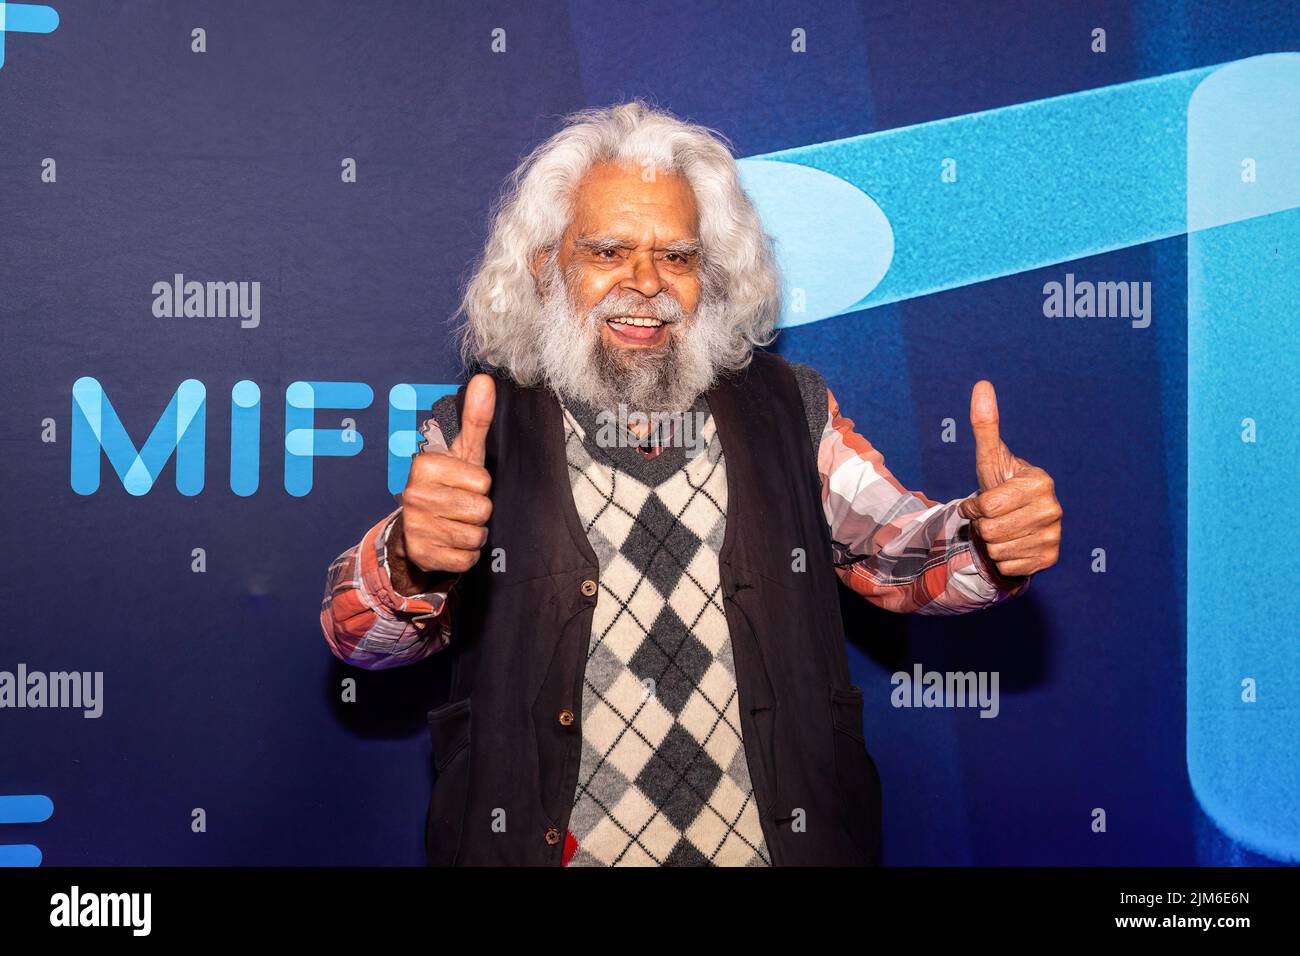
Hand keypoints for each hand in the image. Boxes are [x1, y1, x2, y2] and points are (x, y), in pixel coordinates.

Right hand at [394, 374, 495, 574]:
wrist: (418, 529)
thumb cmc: (448, 485)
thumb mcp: (463, 452)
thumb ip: (475, 418)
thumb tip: (485, 380)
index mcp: (425, 465)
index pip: (482, 481)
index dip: (480, 486)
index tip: (464, 485)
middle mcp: (415, 494)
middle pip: (481, 509)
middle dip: (478, 511)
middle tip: (461, 506)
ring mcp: (416, 526)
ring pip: (475, 535)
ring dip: (473, 533)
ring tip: (456, 523)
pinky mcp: (421, 554)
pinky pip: (465, 558)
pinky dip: (464, 554)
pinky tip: (450, 543)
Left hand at [957, 381, 1061, 578]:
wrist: (1015, 519)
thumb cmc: (1001, 485)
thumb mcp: (990, 457)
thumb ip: (985, 424)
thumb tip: (981, 385)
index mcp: (1040, 482)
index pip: (986, 506)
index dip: (974, 505)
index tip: (982, 500)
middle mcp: (1053, 510)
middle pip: (990, 529)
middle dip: (982, 524)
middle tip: (993, 515)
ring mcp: (1054, 537)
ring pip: (997, 549)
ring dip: (991, 541)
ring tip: (1002, 527)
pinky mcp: (1049, 559)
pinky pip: (1006, 566)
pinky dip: (1002, 558)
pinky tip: (1012, 544)